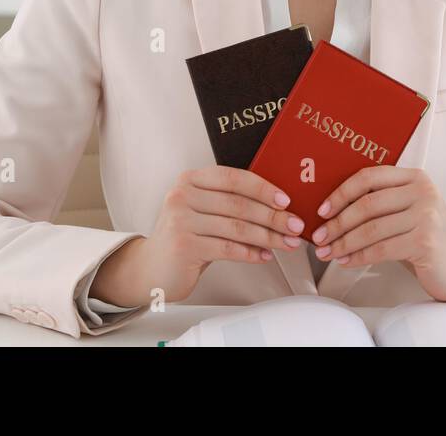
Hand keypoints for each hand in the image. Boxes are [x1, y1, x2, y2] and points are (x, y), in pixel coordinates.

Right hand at [91, 165, 304, 305]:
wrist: (150, 268)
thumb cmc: (184, 236)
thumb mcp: (202, 210)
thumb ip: (229, 202)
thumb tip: (276, 204)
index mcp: (190, 179)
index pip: (234, 178)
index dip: (263, 188)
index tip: (286, 200)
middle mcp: (182, 195)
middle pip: (239, 204)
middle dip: (273, 216)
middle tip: (295, 225)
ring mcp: (181, 220)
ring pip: (236, 227)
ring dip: (268, 236)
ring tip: (287, 243)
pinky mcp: (184, 245)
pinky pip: (228, 248)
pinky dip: (251, 253)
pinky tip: (264, 256)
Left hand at [309, 166, 445, 304]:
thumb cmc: (425, 237)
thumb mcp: (407, 209)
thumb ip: (380, 202)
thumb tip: (331, 210)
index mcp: (415, 177)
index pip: (369, 176)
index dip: (341, 192)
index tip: (322, 210)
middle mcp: (423, 191)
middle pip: (367, 204)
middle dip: (337, 223)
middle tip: (319, 237)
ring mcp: (427, 216)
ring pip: (371, 229)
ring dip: (344, 243)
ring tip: (328, 252)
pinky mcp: (426, 241)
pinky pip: (381, 249)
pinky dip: (359, 257)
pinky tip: (347, 261)